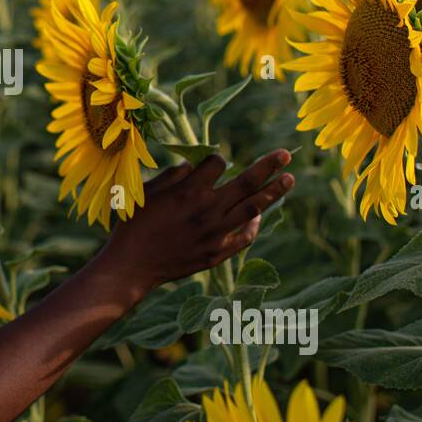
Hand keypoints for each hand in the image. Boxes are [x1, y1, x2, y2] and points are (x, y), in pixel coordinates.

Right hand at [103, 149, 294, 290]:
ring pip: (253, 208)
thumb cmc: (133, 224)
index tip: (211, 163)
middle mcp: (208, 210)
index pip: (217, 164)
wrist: (131, 266)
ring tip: (289, 179)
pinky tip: (259, 215)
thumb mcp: (147, 191)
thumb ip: (173, 175)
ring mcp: (216, 234)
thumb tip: (194, 166)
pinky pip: (245, 236)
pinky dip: (254, 224)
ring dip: (274, 193)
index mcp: (189, 191)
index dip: (216, 159)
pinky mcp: (217, 254)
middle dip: (269, 166)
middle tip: (286, 155)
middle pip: (247, 182)